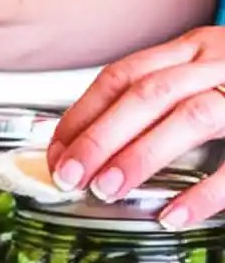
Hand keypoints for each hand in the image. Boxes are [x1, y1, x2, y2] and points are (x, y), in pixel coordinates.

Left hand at [49, 27, 224, 228]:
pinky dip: (205, 191)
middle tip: (69, 175)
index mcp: (196, 47)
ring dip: (141, 155)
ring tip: (107, 190)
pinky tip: (172, 214)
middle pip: (149, 93)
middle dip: (100, 137)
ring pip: (192, 116)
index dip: (82, 114)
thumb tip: (84, 147)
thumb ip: (157, 98)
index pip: (123, 76)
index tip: (55, 151)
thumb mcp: (204, 72)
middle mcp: (223, 61)